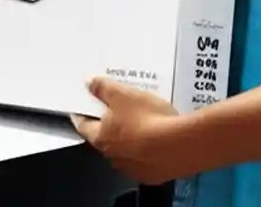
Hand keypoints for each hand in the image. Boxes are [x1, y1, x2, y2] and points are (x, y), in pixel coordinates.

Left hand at [71, 77, 191, 184]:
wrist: (179, 145)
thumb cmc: (147, 120)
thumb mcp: (123, 94)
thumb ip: (103, 88)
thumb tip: (90, 84)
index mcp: (101, 138)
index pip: (83, 126)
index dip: (82, 115)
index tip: (81, 110)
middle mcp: (114, 158)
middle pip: (106, 138)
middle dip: (110, 125)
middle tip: (119, 110)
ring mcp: (134, 168)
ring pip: (127, 150)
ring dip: (131, 138)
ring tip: (145, 121)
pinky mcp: (153, 174)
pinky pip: (147, 159)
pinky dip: (149, 150)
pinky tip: (160, 137)